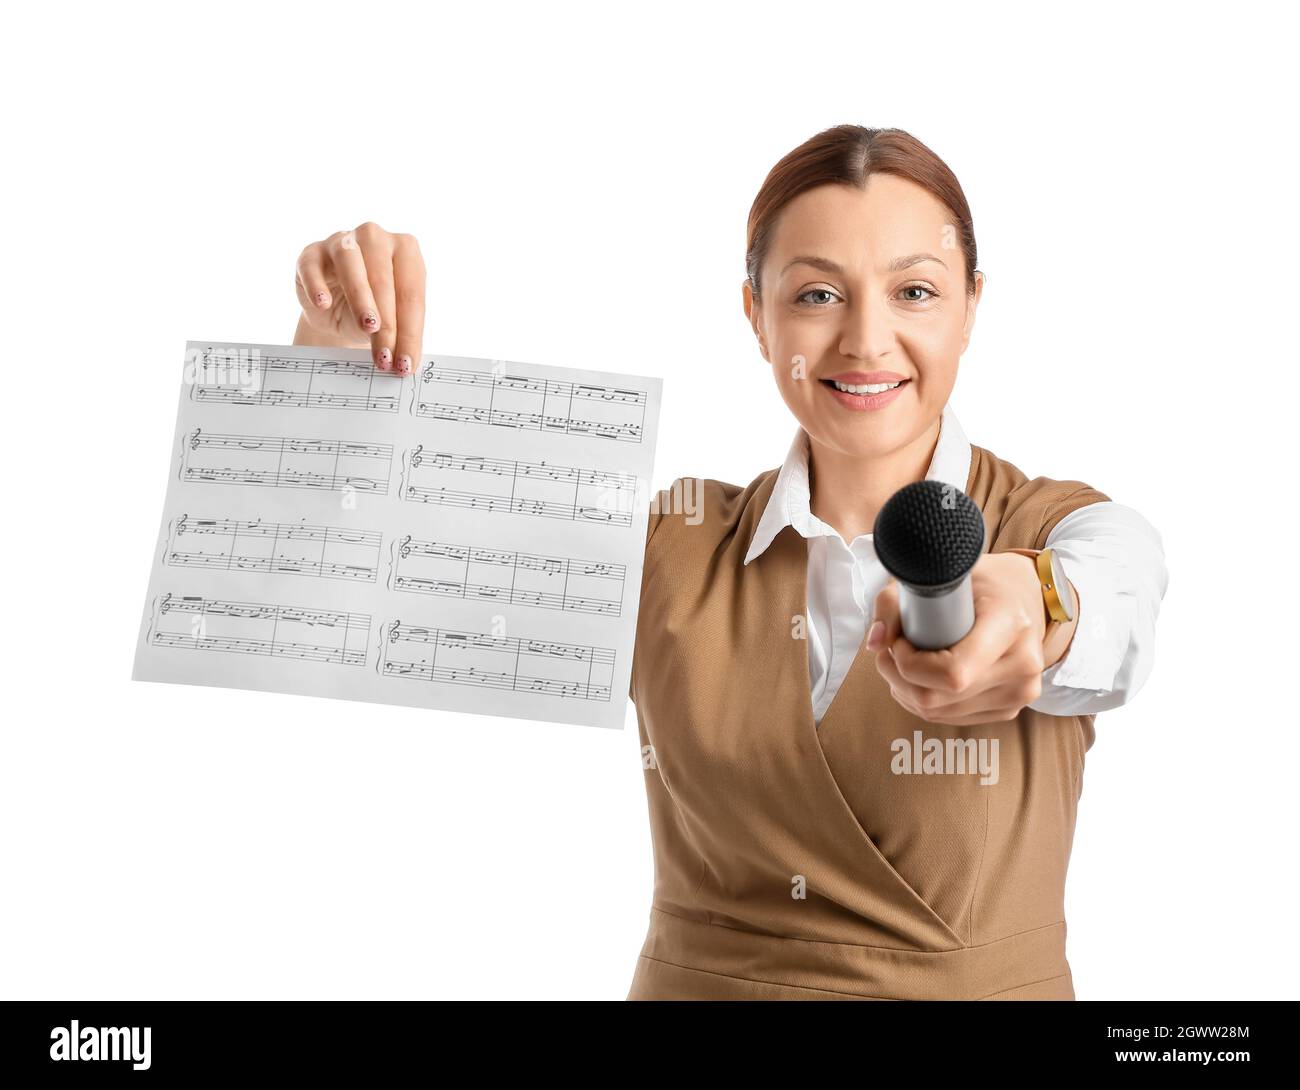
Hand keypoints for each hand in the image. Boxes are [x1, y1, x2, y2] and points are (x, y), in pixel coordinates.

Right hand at [293, 222, 425, 373]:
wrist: (335, 308)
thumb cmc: (371, 311)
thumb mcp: (390, 322)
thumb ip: (398, 334)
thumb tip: (402, 360)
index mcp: (406, 250)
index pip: (412, 294)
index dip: (410, 332)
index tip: (405, 365)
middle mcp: (375, 238)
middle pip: (384, 280)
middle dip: (387, 324)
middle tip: (385, 357)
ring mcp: (342, 242)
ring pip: (351, 264)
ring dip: (360, 298)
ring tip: (367, 327)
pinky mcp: (312, 253)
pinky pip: (312, 266)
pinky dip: (317, 286)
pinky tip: (323, 304)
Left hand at [866, 552, 1077, 725]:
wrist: (1026, 598)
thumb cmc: (979, 584)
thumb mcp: (938, 576)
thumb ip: (894, 603)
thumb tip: (874, 643)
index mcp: (1010, 624)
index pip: (952, 672)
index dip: (910, 663)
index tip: (899, 640)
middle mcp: (1022, 665)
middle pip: (936, 698)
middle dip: (897, 677)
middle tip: (890, 650)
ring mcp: (1019, 693)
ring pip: (937, 712)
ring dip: (906, 690)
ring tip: (904, 660)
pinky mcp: (1010, 710)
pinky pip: (949, 717)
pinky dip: (924, 700)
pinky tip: (922, 676)